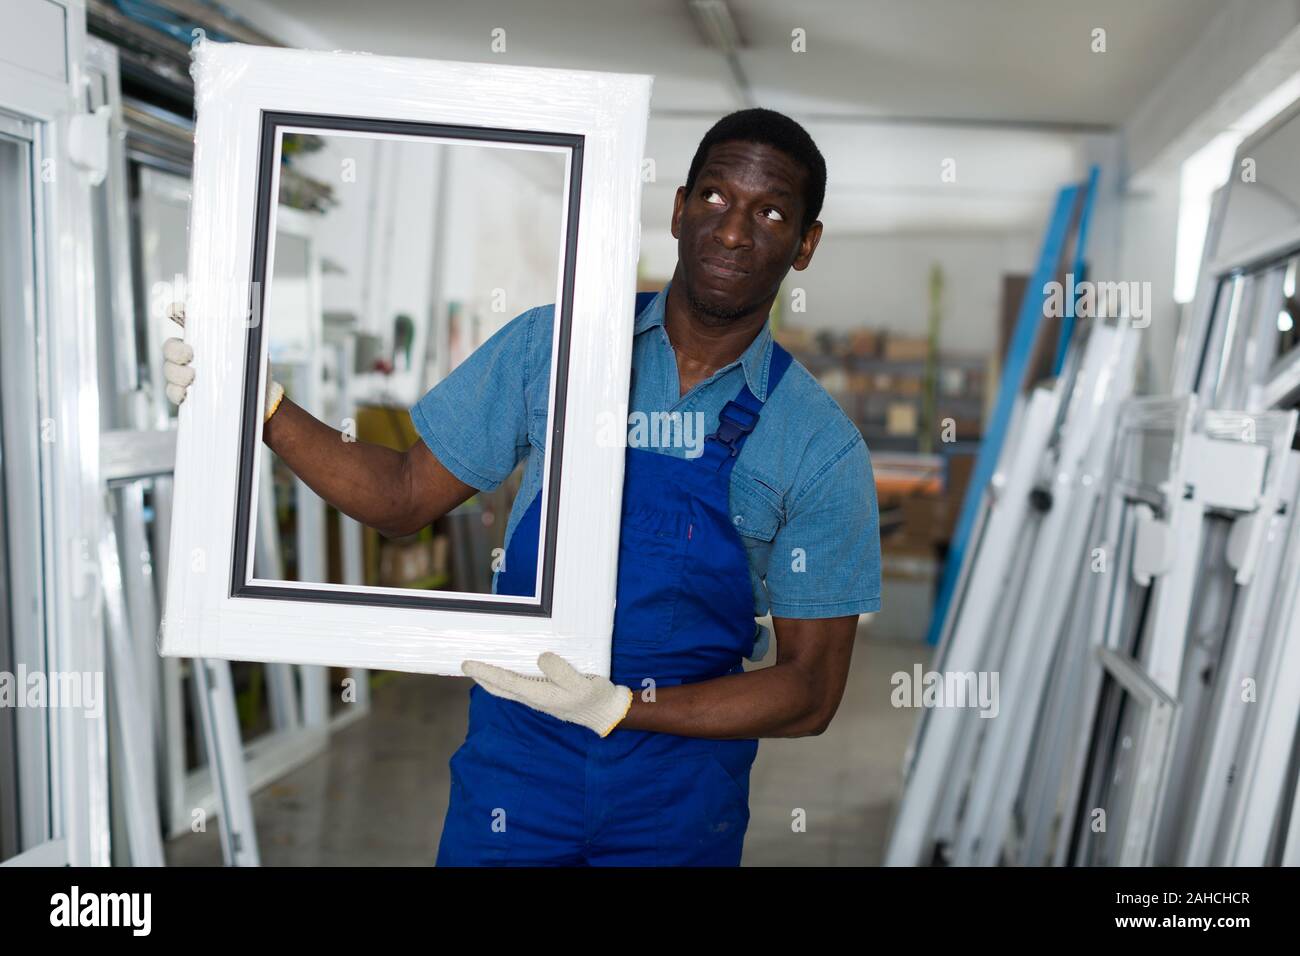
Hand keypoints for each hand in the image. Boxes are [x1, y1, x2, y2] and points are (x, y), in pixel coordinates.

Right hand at [162, 303, 284, 421]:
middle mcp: (192, 354)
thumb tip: (247, 321)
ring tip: (192, 377)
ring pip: (169, 369)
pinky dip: (175, 392)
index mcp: (205, 338)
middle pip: (170, 346)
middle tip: (189, 355)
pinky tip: (184, 393)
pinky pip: (172, 392)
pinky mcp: (187, 394)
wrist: (261, 398)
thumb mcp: (253, 349)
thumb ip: (244, 335)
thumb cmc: (255, 369)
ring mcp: (186, 373)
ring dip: (177, 373)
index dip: (176, 312)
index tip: (172, 311)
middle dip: (175, 350)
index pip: (186, 320)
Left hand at [462, 652, 632, 736]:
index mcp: (540, 694)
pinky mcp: (546, 697)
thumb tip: (541, 657)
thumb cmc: (594, 697)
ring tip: (479, 669)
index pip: (506, 682)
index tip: (468, 663)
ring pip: (507, 690)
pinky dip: (505, 680)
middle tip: (465, 665)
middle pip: (500, 689)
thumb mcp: (581, 684)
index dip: (486, 672)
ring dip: (491, 680)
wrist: (605, 713)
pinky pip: (518, 688)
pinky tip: (506, 673)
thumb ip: (561, 671)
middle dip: (482, 678)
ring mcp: (539, 699)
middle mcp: (535, 698)